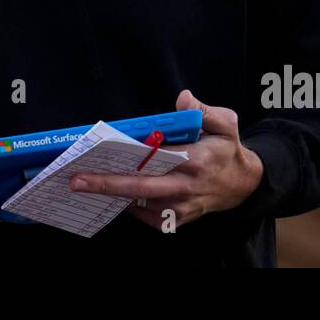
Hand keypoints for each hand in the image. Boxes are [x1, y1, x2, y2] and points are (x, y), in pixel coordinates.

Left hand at [68, 89, 263, 230]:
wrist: (244, 186)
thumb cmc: (227, 151)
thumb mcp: (226, 124)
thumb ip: (203, 110)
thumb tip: (182, 98)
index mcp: (193, 160)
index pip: (153, 158)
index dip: (126, 157)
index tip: (103, 152)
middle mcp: (184, 187)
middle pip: (138, 188)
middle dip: (105, 185)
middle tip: (76, 180)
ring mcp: (179, 208)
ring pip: (137, 204)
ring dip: (111, 195)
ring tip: (85, 184)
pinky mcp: (176, 220)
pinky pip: (144, 216)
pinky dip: (127, 206)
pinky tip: (115, 194)